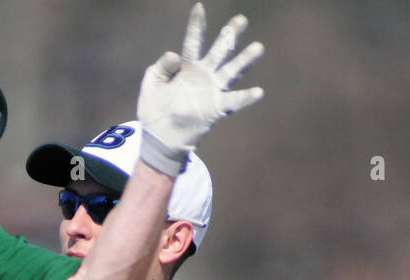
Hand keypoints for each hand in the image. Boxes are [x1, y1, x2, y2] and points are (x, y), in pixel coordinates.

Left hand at [137, 3, 264, 173]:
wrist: (160, 136)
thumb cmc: (154, 108)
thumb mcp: (151, 83)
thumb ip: (161, 66)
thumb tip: (174, 55)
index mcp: (186, 66)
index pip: (193, 41)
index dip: (196, 25)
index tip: (199, 7)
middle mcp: (203, 75)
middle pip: (219, 50)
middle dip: (229, 35)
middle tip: (241, 19)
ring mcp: (212, 90)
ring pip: (231, 71)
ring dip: (244, 60)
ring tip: (258, 47)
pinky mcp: (216, 108)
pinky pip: (233, 101)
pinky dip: (246, 97)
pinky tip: (258, 91)